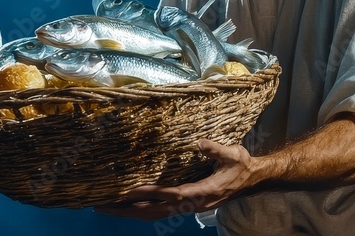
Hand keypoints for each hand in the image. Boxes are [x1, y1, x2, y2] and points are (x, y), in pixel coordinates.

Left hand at [94, 139, 261, 220]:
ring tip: (107, 207)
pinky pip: (159, 210)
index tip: (128, 190)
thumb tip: (199, 142)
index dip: (149, 192)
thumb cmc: (241, 166)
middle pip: (154, 210)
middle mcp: (190, 204)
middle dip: (128, 208)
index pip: (170, 194)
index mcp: (201, 192)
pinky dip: (141, 209)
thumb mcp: (233, 154)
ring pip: (154, 213)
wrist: (251, 180)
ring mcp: (187, 207)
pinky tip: (128, 204)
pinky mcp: (185, 205)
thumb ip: (216, 150)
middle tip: (103, 205)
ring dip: (130, 211)